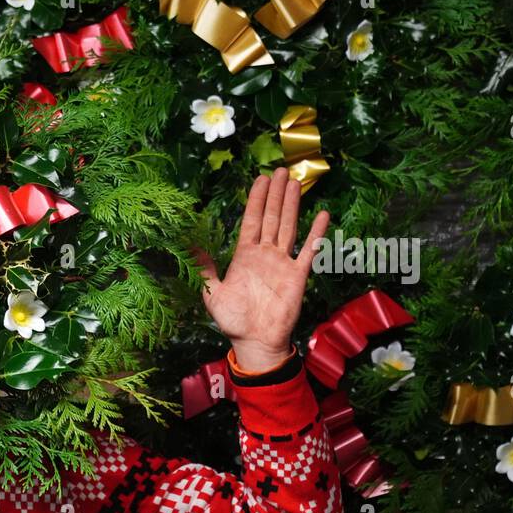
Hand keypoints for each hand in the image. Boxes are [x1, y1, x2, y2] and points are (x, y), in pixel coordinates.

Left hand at [195, 167, 329, 372]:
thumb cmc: (233, 320)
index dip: (255, 200)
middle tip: (281, 170)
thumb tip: (189, 247)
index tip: (260, 179)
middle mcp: (265, 255)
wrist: (255, 342)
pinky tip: (323, 215)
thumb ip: (204, 269)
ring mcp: (283, 263)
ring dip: (292, 205)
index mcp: (244, 256)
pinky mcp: (298, 276)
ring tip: (296, 183)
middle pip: (271, 217)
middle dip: (275, 194)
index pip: (251, 221)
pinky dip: (316, 234)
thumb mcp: (212, 293)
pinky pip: (309, 251)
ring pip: (288, 227)